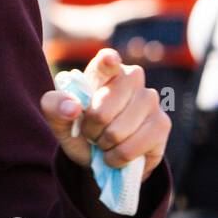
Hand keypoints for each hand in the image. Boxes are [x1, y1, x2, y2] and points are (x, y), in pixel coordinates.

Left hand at [41, 48, 169, 179]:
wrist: (101, 154)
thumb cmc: (79, 126)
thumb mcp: (58, 117)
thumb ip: (54, 106)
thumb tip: (72, 107)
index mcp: (102, 69)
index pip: (106, 61)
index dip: (108, 61)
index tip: (108, 60)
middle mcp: (131, 77)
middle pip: (102, 111)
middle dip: (90, 129)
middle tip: (90, 131)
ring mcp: (150, 99)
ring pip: (118, 131)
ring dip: (105, 144)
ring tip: (104, 141)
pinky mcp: (163, 123)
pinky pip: (135, 147)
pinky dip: (119, 156)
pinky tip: (117, 153)